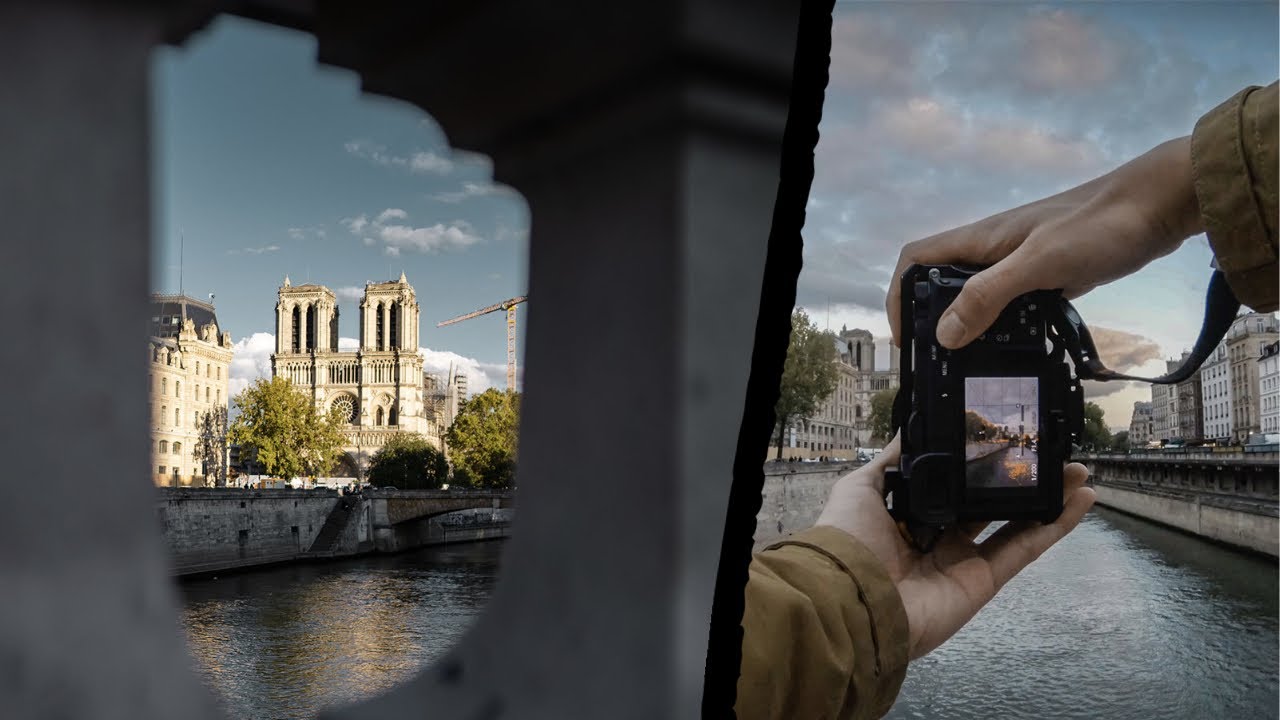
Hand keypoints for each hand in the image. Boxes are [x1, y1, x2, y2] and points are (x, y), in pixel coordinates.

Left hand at [815, 436, 1095, 659]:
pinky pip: (1026, 548)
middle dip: (1020, 479)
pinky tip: (1081, 500)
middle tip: (1049, 453)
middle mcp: (940, 537)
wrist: (853, 598)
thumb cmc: (850, 539)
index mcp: (910, 516)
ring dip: (1048, 498)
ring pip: (1016, 523)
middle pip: (990, 503)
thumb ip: (892, 460)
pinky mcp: (985, 580)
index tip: (1007, 439)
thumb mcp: (861, 487)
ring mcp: (965, 560)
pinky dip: (1056, 526)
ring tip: (1078, 472)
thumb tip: (915, 428)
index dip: (981, 465)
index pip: (953, 486)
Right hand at [887, 136, 1204, 349]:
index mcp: (981, 239)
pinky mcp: (1050, 276)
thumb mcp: (1038, 263)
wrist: (1160, 205)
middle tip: (938, 363)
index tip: (905, 336)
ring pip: (978, 298)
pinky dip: (1007, 329)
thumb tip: (944, 334)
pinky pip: (1014, 306)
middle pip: (942, 284)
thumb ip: (988, 295)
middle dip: (931, 321)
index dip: (899, 296)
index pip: (915, 261)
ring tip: (973, 365)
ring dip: (970, 328)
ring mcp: (1022, 262)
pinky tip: (1019, 351)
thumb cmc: (1100, 224)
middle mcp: (994, 250)